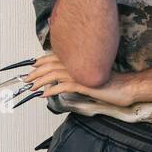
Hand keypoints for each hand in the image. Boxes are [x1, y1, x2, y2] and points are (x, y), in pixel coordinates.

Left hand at [19, 51, 135, 107]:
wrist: (125, 88)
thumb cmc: (110, 83)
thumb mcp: (90, 77)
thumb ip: (77, 75)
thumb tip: (63, 80)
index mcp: (80, 59)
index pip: (55, 57)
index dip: (41, 61)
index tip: (32, 67)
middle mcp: (78, 63)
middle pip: (51, 64)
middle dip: (36, 72)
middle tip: (26, 79)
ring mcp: (81, 72)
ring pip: (54, 74)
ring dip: (40, 81)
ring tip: (32, 88)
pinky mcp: (84, 83)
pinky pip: (63, 86)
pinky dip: (52, 90)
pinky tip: (45, 94)